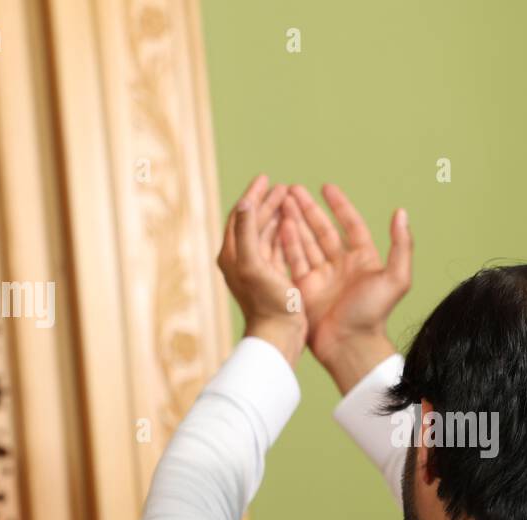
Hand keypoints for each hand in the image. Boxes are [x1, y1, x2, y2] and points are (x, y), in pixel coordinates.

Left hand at [217, 174, 305, 363]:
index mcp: (232, 254)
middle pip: (252, 221)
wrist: (278, 335)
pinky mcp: (272, 277)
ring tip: (290, 199)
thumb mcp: (253, 264)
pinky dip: (283, 232)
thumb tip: (244, 202)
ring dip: (276, 214)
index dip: (252, 195)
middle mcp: (241, 259)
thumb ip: (246, 232)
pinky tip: (294, 224)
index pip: (239, 215)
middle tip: (282, 186)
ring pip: (265, 233)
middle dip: (266, 202)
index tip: (265, 178)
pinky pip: (276, 247)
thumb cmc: (267, 303)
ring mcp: (257, 268)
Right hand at [279, 184, 411, 390]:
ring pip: (305, 241)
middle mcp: (341, 265)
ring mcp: (321, 276)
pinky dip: (285, 242)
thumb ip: (401, 245)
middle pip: (323, 230)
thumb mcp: (396, 279)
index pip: (350, 224)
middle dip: (308, 209)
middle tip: (292, 189)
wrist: (349, 345)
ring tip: (280, 200)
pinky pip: (293, 260)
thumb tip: (402, 213)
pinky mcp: (304, 288)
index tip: (326, 187)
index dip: (339, 205)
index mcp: (363, 260)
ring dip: (294, 221)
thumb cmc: (373, 314)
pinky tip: (277, 224)